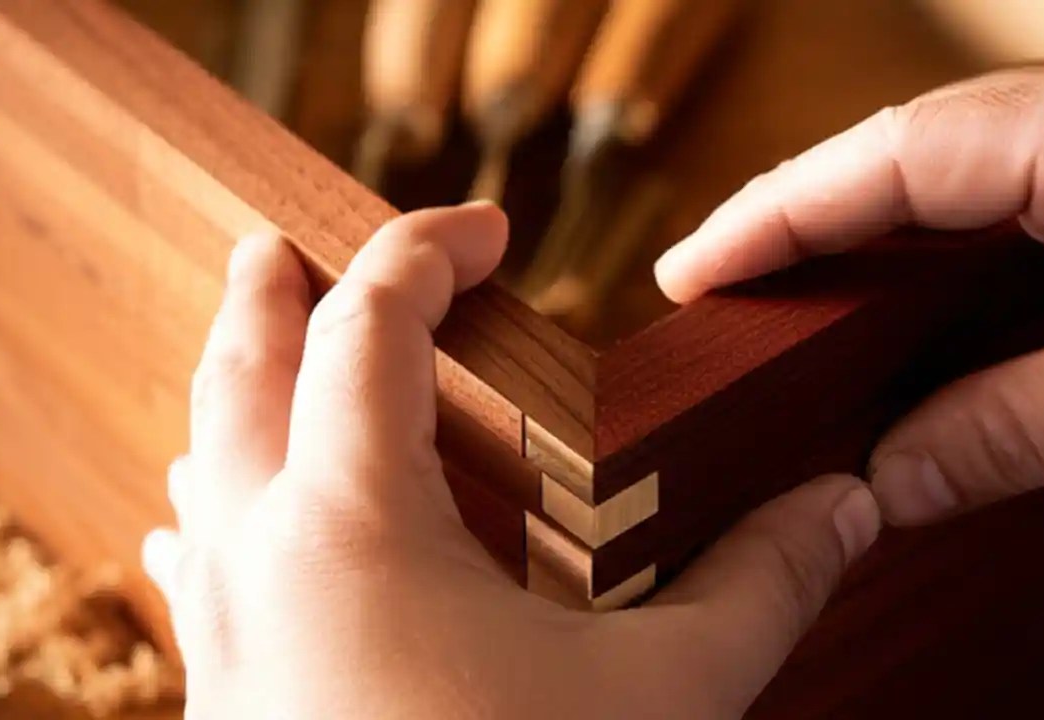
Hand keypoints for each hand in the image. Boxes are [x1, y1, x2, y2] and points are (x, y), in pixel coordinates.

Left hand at [142, 203, 879, 718]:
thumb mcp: (664, 697)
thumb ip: (760, 584)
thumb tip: (848, 502)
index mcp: (356, 523)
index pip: (369, 325)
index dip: (424, 249)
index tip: (486, 226)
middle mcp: (262, 557)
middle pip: (240, 368)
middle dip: (271, 290)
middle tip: (289, 243)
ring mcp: (227, 632)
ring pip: (199, 460)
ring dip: (233, 390)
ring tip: (268, 358)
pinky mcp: (224, 697)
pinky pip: (195, 562)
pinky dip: (210, 504)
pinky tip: (214, 519)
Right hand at [655, 30, 1043, 525]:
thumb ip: (1024, 429)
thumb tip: (886, 479)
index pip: (901, 156)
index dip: (784, 211)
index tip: (697, 267)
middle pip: (912, 148)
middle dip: (805, 214)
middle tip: (713, 284)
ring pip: (957, 169)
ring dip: (865, 229)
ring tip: (777, 290)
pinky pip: (1012, 199)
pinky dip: (937, 248)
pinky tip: (894, 294)